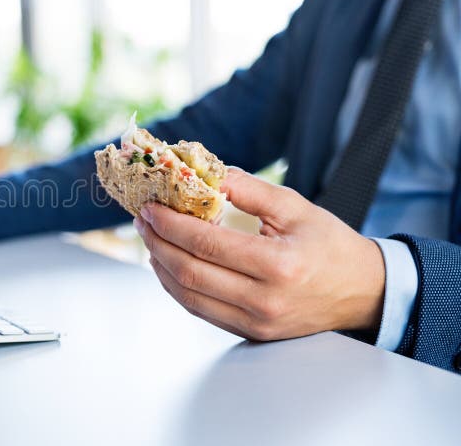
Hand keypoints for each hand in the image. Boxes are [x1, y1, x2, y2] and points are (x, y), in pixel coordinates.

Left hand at [134, 168, 384, 340]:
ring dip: (160, 267)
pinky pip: (201, 311)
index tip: (151, 207)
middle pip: (190, 273)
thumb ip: (249, 190)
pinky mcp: (250, 332)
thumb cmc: (331, 245)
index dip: (171, 225)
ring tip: (149, 239)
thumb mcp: (295, 207)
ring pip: (188, 297)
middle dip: (157, 244)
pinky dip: (177, 287)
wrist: (363, 292)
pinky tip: (168, 264)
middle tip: (142, 220)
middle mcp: (264, 300)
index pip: (207, 244)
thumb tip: (205, 173)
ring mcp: (256, 323)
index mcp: (278, 265)